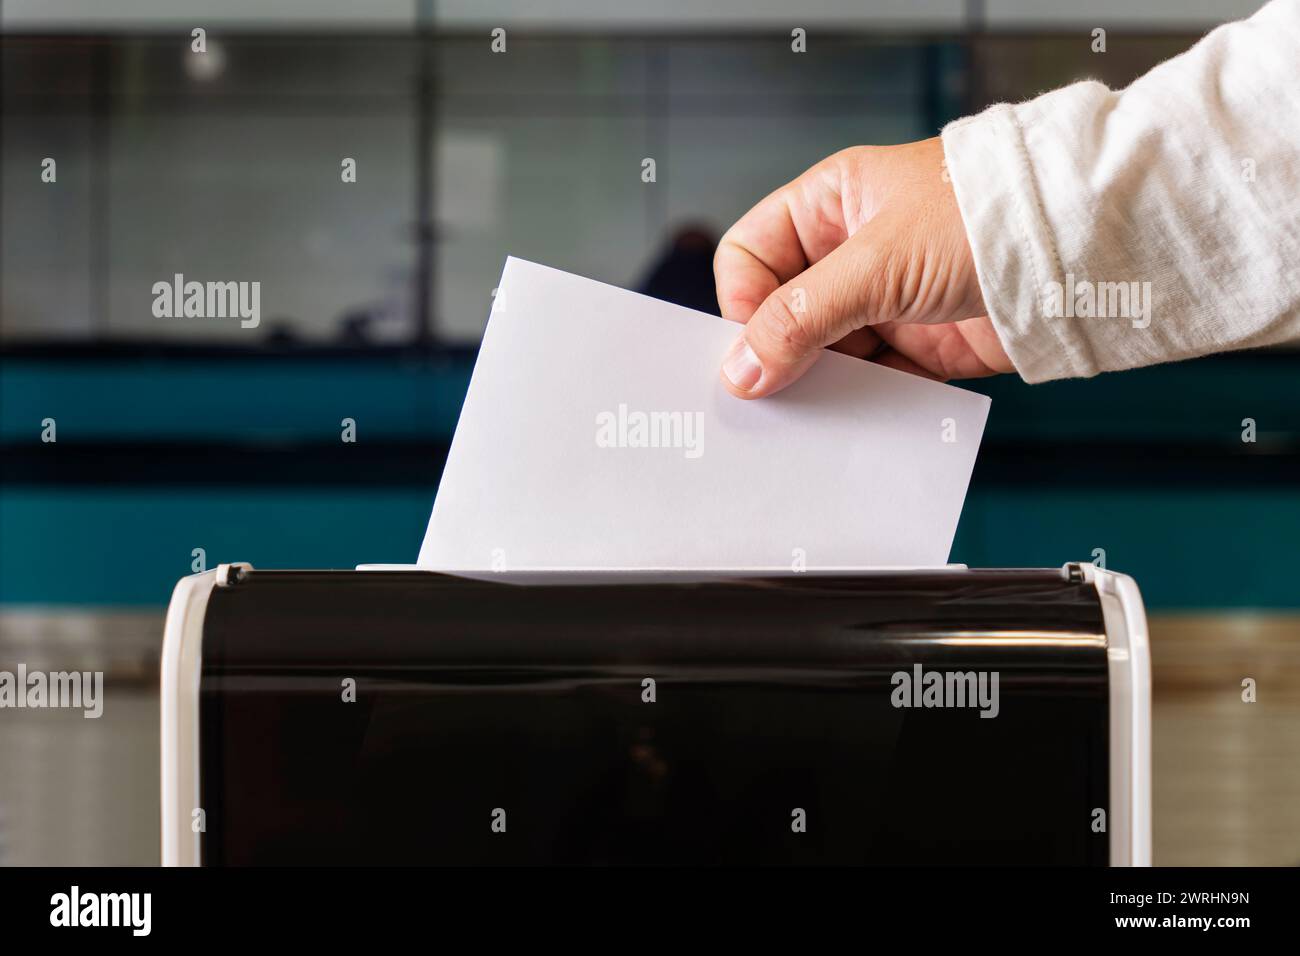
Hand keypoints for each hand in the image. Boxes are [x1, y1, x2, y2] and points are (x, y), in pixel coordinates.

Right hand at [714, 137, 1013, 398]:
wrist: (1080, 252)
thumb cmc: (985, 218)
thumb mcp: (875, 264)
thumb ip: (800, 319)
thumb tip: (741, 370)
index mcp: (831, 205)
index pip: (751, 256)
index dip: (743, 302)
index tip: (752, 347)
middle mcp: (852, 251)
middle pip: (782, 311)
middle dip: (776, 352)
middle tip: (770, 393)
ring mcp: (886, 300)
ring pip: (824, 354)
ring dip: (819, 384)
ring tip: (816, 410)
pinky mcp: (920, 345)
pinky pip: (871, 382)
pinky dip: (862, 402)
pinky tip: (858, 416)